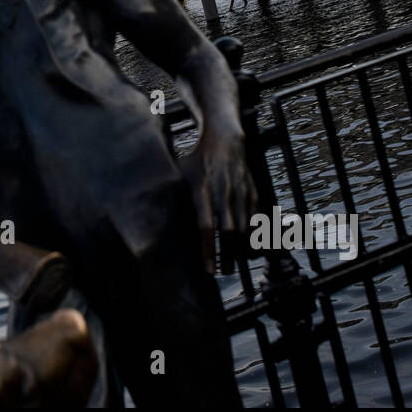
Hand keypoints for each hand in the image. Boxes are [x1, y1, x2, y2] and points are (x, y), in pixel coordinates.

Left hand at [184, 130, 257, 272]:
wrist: (224, 138)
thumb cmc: (196, 159)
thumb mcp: (179, 173)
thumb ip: (172, 195)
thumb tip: (154, 219)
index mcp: (201, 189)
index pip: (205, 226)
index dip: (208, 249)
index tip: (208, 269)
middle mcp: (223, 191)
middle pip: (229, 230)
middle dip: (227, 255)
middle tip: (224, 272)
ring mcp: (239, 190)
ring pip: (245, 226)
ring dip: (241, 248)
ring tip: (235, 265)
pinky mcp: (251, 190)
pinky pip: (256, 217)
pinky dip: (255, 234)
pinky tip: (250, 249)